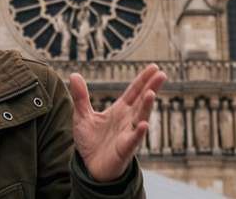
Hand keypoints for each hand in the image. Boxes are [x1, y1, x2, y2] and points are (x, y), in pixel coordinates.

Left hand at [69, 63, 167, 182]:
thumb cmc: (91, 142)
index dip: (143, 79)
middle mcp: (127, 120)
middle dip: (151, 87)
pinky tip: (143, 124)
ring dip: (146, 106)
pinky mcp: (124, 149)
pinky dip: (138, 132)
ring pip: (140, 118)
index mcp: (120, 110)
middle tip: (162, 74)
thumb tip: (74, 75)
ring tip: (151, 93)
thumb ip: (80, 97)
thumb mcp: (82, 116)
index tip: (154, 67)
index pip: (134, 92)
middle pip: (142, 101)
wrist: (91, 168)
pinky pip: (133, 140)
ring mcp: (128, 134)